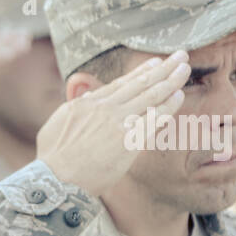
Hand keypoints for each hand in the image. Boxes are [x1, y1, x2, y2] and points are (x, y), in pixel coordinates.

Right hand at [37, 51, 190, 197]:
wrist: (55, 178)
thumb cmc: (51, 157)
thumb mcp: (56, 123)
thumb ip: (73, 106)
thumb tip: (84, 93)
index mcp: (87, 103)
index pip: (121, 83)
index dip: (141, 72)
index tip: (155, 63)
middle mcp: (105, 108)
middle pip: (140, 83)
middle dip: (163, 68)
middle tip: (180, 57)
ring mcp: (118, 123)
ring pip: (150, 96)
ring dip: (171, 81)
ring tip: (184, 70)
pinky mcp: (128, 140)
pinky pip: (154, 119)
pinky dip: (168, 107)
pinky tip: (179, 97)